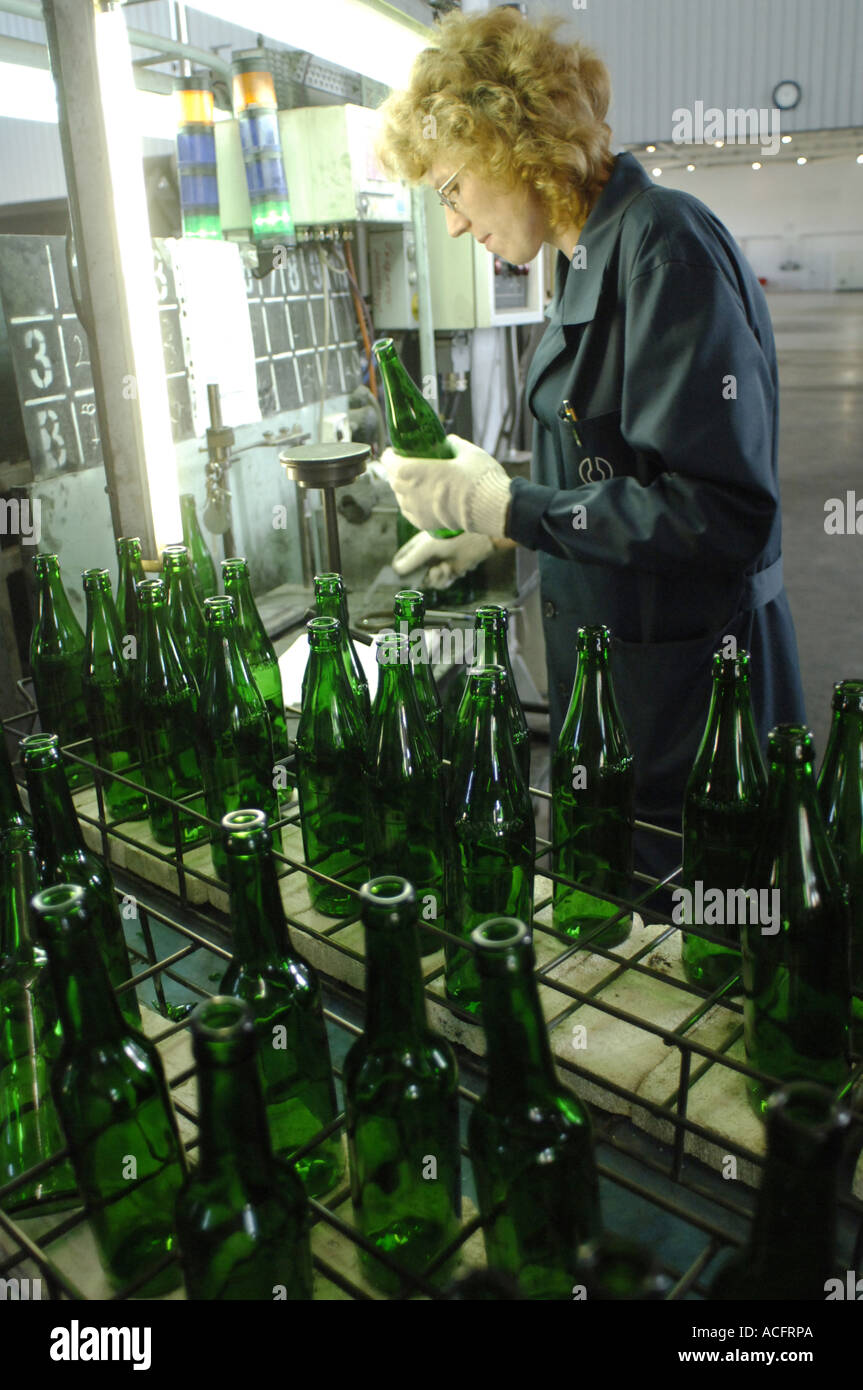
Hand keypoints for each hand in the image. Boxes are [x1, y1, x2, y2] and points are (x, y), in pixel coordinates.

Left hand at [382, 434, 511, 536]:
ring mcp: (415, 510)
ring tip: (415, 483)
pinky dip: (411, 505)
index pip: (389, 461)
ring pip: (400, 497)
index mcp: (413, 470)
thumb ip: (454, 444)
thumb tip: (449, 441)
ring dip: (403, 489)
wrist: (488, 509)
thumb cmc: (477, 478)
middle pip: (392, 479)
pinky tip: (420, 501)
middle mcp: (409, 491)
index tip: (394, 451)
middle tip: (406, 465)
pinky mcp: (424, 524)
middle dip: (396, 471)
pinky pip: (410, 513)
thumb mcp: (468, 452)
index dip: (390, 454)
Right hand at [392, 530, 493, 585]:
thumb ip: (411, 560)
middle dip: (422, 576)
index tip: (400, 578)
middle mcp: (427, 556)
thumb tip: (397, 571)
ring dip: (436, 578)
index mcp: (418, 547)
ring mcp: (438, 564)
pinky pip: (442, 583)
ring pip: (429, 582)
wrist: (478, 539)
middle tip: (431, 572)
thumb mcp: (428, 549)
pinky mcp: (451, 572)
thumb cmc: (451, 538)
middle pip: (415, 575)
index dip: (400, 569)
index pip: (402, 560)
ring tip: (444, 568)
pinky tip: (450, 570)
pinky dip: (446, 579)